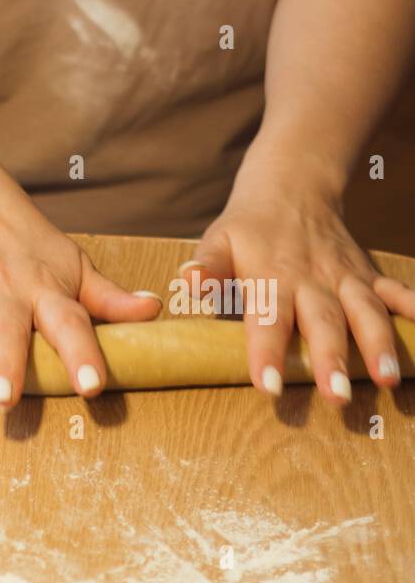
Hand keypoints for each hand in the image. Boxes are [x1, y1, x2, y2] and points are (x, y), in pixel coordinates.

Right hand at [0, 154, 160, 409]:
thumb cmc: (32, 248)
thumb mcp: (75, 267)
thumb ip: (109, 298)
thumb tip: (156, 310)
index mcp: (46, 289)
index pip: (70, 323)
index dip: (82, 354)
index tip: (92, 388)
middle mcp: (5, 289)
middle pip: (8, 327)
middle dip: (6, 364)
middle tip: (6, 402)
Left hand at [186, 160, 414, 402]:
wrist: (291, 186)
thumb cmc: (247, 227)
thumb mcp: (218, 240)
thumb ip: (206, 267)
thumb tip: (188, 282)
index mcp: (270, 277)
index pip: (267, 318)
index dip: (267, 352)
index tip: (268, 386)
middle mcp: (311, 280)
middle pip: (323, 321)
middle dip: (331, 359)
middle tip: (336, 396)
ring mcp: (345, 277)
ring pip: (366, 311)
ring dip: (379, 344)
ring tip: (388, 379)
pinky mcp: (368, 274)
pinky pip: (396, 291)